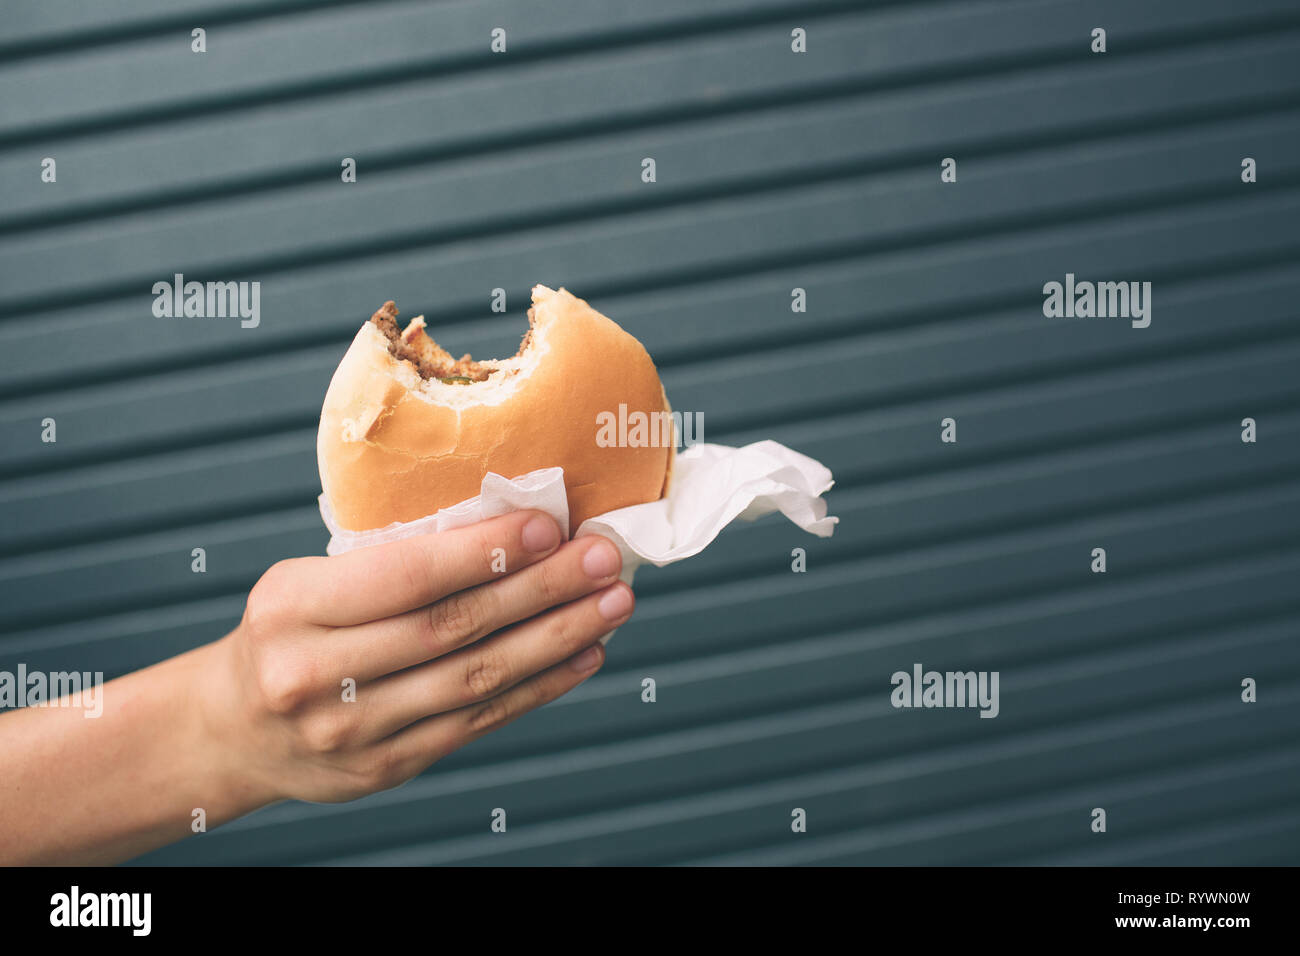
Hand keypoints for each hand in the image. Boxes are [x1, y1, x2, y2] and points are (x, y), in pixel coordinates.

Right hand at [202, 510, 631, 804]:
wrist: (233, 730)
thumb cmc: (287, 633)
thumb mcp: (305, 583)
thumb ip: (386, 562)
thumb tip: (504, 521)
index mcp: (292, 609)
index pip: (404, 577)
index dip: (482, 552)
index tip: (548, 525)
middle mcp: (317, 675)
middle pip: (452, 628)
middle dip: (540, 590)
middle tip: (604, 558)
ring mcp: (353, 732)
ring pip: (475, 679)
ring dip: (556, 639)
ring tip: (612, 603)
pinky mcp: (387, 768)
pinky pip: (478, 722)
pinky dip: (538, 686)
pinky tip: (583, 653)